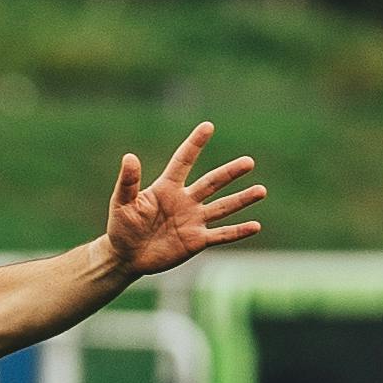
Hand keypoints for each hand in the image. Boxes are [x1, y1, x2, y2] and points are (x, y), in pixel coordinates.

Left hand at [104, 124, 266, 278]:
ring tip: (261, 190)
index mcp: (167, 188)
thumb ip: (129, 182)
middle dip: (230, 173)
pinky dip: (237, 231)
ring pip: (222, 207)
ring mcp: (193, 221)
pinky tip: (255, 226)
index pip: (183, 161)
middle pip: (212, 183)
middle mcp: (185, 201)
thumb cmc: (121, 226)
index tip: (208, 126)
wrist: (125, 256)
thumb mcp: (122, 203)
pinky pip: (221, 235)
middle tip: (249, 161)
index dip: (195, 144)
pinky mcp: (196, 241)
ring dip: (241, 199)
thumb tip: (129, 157)